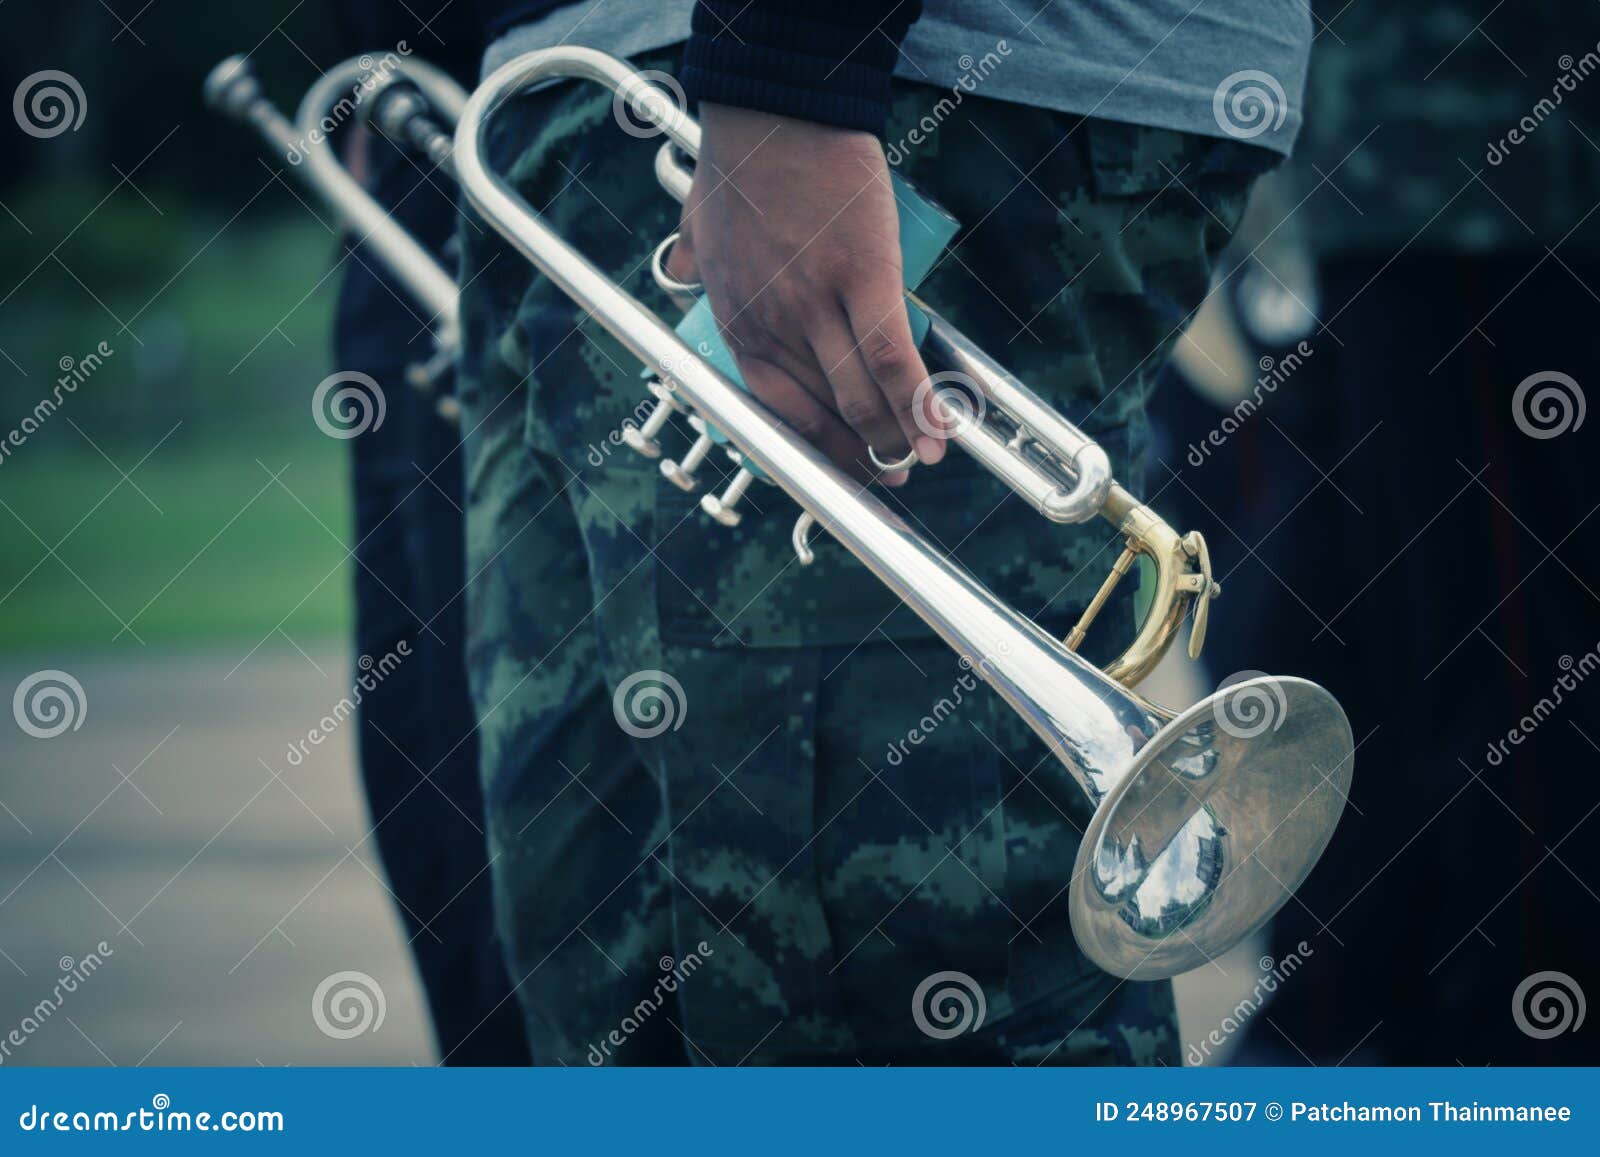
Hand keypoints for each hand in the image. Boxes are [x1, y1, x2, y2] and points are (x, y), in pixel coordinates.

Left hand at [666, 103, 946, 484]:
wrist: (775, 108)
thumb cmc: (742, 157)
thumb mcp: (696, 221)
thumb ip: (692, 252)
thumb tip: (680, 269)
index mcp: (736, 321)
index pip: (776, 410)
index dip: (815, 449)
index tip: (840, 471)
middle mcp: (773, 326)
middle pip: (825, 413)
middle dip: (861, 455)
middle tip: (890, 475)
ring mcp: (817, 306)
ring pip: (862, 396)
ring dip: (896, 439)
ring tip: (920, 460)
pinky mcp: (864, 279)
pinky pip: (895, 357)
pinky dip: (920, 402)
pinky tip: (940, 433)